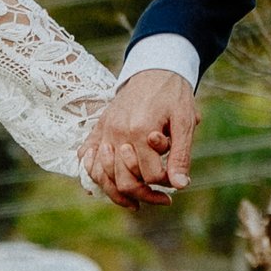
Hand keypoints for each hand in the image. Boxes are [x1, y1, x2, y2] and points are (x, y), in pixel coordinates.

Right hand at [85, 69, 199, 203]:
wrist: (156, 68)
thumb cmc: (174, 95)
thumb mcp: (185, 122)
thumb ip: (180, 155)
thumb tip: (179, 186)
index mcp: (139, 131)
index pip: (150, 176)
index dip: (165, 184)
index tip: (175, 182)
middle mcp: (117, 134)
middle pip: (124, 181)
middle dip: (145, 195)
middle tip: (163, 198)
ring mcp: (104, 131)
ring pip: (101, 176)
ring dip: (118, 193)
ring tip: (137, 201)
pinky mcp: (98, 128)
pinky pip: (86, 159)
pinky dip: (94, 175)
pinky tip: (110, 184)